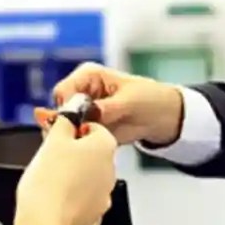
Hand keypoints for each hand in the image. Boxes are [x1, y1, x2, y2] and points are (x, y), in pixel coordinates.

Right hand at [15, 116, 118, 224]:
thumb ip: (63, 124)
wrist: (46, 222)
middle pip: (92, 153)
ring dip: (72, 175)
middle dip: (72, 153)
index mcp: (105, 146)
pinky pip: (83, 199)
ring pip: (88, 177)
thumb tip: (68, 116)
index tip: (58, 134)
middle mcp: (111, 170)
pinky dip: (71, 196)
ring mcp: (104, 194)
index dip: (74, 130)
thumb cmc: (50, 180)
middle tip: (49, 155)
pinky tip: (54, 197)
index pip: (94, 128)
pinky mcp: (94, 214)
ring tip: (49, 178)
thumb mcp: (53, 141)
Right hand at [35, 62, 183, 144]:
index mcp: (88, 76)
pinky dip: (81, 146)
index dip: (66, 108)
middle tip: (80, 137)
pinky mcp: (89, 130)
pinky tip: (92, 149)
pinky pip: (76, 140)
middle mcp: (82, 93)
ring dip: (73, 138)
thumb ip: (107, 108)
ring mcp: (84, 113)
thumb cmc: (150, 98)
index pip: (63, 91)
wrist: (165, 117)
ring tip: (89, 143)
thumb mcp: (130, 101)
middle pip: (60, 111)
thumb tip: (88, 113)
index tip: (77, 122)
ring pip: (65, 128)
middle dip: (66, 126)